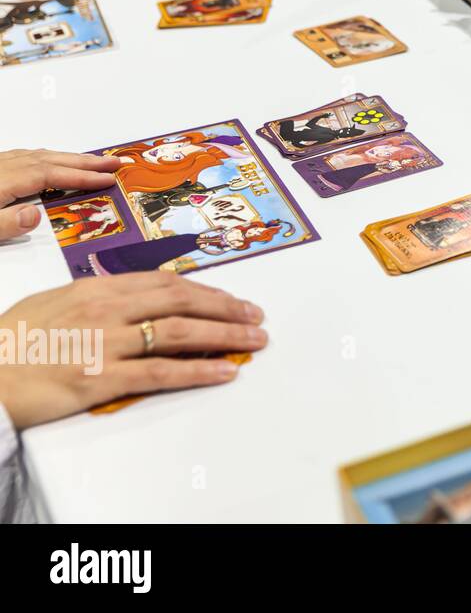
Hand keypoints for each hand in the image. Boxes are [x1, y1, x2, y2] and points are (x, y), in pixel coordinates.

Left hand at [0, 150, 123, 241]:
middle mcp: (3, 168)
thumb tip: (34, 215)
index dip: (82, 176)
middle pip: (49, 160)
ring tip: (90, 161)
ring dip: (67, 157)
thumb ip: (7, 224)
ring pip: (38, 155)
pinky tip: (50, 160)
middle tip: (113, 162)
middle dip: (84, 162)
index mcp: (3, 181)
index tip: (108, 179)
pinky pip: (25, 156)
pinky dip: (46, 157)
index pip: (51, 175)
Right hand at [0, 274, 266, 429]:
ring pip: (181, 333)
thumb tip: (130, 294)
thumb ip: (95, 297)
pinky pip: (161, 372)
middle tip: (256, 315)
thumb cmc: (12, 341)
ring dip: (225, 336)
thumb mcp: (54, 303)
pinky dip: (199, 371)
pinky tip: (225, 372)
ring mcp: (107, 343)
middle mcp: (107, 309)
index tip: (231, 298)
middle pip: (182, 302)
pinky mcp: (101, 378)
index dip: (206, 290)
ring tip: (254, 340)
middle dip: (226, 308)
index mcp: (97, 288)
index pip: (165, 283)